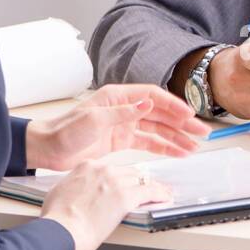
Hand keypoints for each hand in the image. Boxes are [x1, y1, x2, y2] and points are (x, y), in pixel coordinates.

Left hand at [27, 84, 208, 169]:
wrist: (48, 149)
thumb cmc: (65, 131)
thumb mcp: (94, 119)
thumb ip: (123, 112)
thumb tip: (148, 103)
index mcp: (118, 97)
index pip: (153, 97)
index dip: (173, 105)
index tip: (189, 115)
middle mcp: (124, 109)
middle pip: (160, 113)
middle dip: (181, 123)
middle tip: (201, 133)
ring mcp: (124, 125)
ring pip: (157, 129)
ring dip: (176, 137)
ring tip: (194, 147)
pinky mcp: (121, 141)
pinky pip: (148, 142)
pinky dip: (163, 147)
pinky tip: (177, 152)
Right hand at [40, 158, 173, 249]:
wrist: (61, 230)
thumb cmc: (57, 219)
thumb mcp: (59, 192)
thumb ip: (73, 187)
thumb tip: (76, 191)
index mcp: (86, 167)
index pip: (111, 168)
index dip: (120, 178)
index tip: (124, 183)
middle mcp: (103, 170)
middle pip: (128, 172)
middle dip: (137, 182)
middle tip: (144, 189)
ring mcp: (116, 182)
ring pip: (141, 180)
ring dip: (152, 187)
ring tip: (160, 193)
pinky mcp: (127, 196)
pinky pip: (151, 191)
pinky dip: (160, 194)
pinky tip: (166, 198)